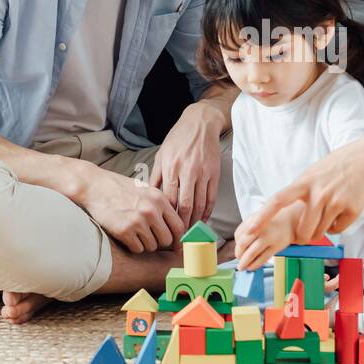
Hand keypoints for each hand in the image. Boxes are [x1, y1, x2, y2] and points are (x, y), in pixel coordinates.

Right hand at [74, 163, 184, 253]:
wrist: (94, 186)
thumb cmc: (119, 188)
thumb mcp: (145, 190)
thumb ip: (160, 205)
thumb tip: (175, 225)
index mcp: (159, 199)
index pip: (179, 226)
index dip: (179, 238)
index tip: (176, 245)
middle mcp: (151, 210)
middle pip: (167, 239)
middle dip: (160, 242)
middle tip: (150, 237)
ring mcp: (138, 221)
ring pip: (152, 246)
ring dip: (145, 244)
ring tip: (136, 233)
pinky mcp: (124, 230)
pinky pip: (137, 249)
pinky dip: (133, 246)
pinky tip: (127, 236)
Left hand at [150, 101, 223, 229]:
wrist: (200, 123)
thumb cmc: (178, 139)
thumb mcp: (162, 154)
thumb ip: (156, 176)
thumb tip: (149, 197)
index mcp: (171, 167)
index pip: (168, 200)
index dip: (166, 218)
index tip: (164, 230)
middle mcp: (187, 171)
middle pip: (184, 206)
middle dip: (181, 226)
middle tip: (178, 241)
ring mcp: (202, 173)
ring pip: (199, 204)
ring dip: (195, 222)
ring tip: (190, 235)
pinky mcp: (214, 173)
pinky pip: (211, 197)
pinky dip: (207, 211)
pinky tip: (203, 220)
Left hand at [234, 200, 303, 270]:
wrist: (291, 221)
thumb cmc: (272, 221)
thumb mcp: (258, 219)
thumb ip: (247, 229)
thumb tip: (238, 247)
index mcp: (254, 220)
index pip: (238, 235)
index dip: (236, 245)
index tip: (237, 250)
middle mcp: (260, 228)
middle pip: (242, 244)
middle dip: (238, 254)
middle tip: (238, 259)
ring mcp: (269, 237)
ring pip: (251, 253)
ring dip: (244, 262)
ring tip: (242, 267)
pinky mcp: (277, 246)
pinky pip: (262, 259)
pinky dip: (254, 265)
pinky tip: (252, 267)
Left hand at [242, 130, 363, 253]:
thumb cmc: (337, 166)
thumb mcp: (312, 173)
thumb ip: (300, 192)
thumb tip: (287, 214)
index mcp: (304, 182)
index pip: (277, 200)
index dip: (263, 217)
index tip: (250, 230)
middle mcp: (317, 193)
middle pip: (302, 231)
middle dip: (304, 237)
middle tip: (308, 232)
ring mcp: (335, 201)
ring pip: (320, 233)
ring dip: (322, 230)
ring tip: (329, 212)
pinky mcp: (351, 209)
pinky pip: (338, 230)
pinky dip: (339, 225)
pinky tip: (343, 209)